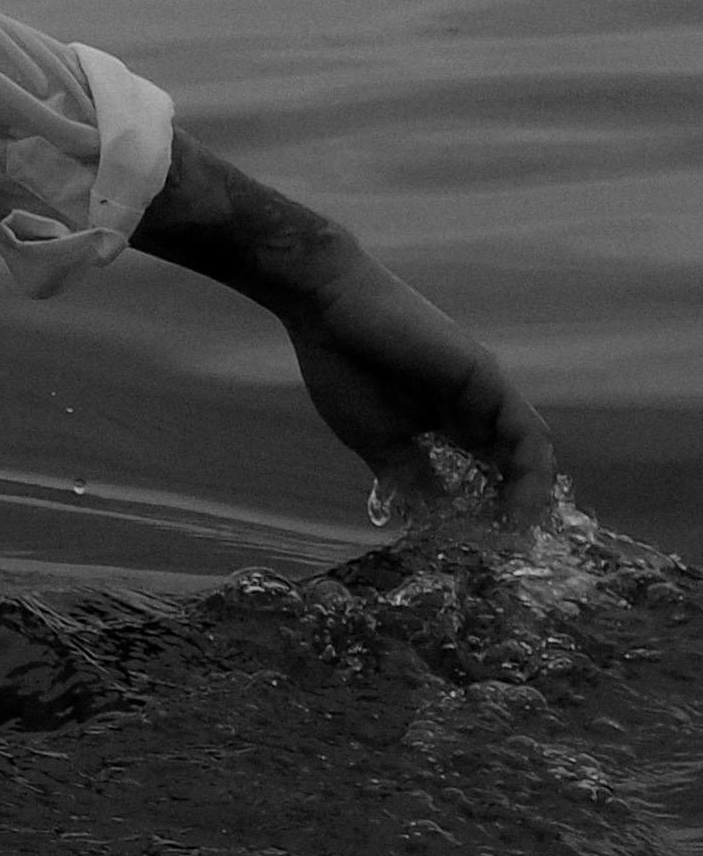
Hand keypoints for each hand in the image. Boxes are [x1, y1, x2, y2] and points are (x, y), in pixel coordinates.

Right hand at [136, 129, 559, 530]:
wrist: (325, 304)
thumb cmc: (342, 365)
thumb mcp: (376, 438)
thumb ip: (409, 474)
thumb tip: (431, 517)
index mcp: (446, 420)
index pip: (484, 470)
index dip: (491, 508)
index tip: (484, 548)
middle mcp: (475, 406)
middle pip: (512, 464)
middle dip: (516, 508)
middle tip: (511, 551)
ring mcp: (485, 391)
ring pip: (527, 452)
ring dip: (530, 495)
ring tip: (520, 535)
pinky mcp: (487, 378)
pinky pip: (525, 433)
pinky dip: (530, 470)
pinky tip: (521, 501)